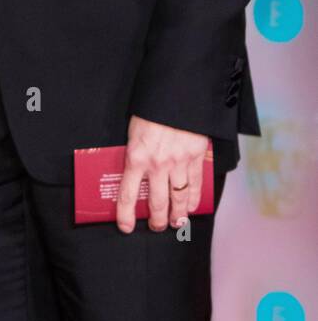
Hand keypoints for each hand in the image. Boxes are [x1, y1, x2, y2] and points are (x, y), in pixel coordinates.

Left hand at [116, 115, 208, 233]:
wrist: (176, 93)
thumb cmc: (150, 109)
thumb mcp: (133, 130)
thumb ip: (134, 152)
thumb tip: (133, 170)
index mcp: (136, 157)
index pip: (127, 194)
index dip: (125, 215)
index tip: (125, 227)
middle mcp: (157, 165)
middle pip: (157, 203)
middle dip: (156, 220)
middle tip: (156, 226)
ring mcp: (178, 163)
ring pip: (178, 199)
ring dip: (177, 215)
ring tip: (176, 223)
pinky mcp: (195, 158)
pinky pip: (195, 185)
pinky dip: (194, 200)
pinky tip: (192, 207)